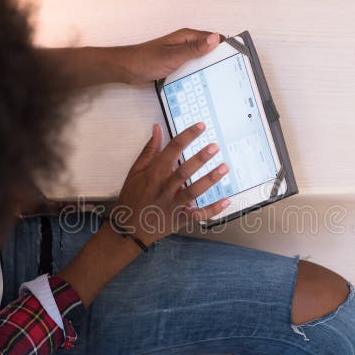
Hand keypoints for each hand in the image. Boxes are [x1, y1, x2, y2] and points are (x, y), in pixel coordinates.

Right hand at [112, 122, 230, 244]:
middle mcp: (164, 188)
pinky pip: (198, 215)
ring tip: (224, 168)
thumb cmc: (132, 197)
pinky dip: (213, 209)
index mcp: (154, 174)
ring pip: (193, 192)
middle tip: (214, 147)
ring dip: (209, 180)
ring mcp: (173, 205)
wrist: (128, 228)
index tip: (200, 127)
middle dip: (200, 159)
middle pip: (184, 171)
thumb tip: (157, 128)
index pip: (171, 150)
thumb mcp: (135, 172)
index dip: (187, 136)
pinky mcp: (180, 219)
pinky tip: (227, 200)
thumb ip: (149, 150)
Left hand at [122, 28, 221, 83]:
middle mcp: (186, 43)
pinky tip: (203, 84)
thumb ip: (194, 48)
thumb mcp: (173, 56)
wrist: (127, 69)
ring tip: (220, 81)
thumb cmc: (146, 60)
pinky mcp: (177, 64)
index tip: (236, 59)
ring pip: (201, 60)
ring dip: (209, 68)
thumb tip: (215, 39)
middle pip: (209, 49)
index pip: (214, 38)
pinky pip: (192, 68)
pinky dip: (198, 73)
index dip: (225, 47)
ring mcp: (181, 54)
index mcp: (187, 37)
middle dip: (219, 59)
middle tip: (230, 75)